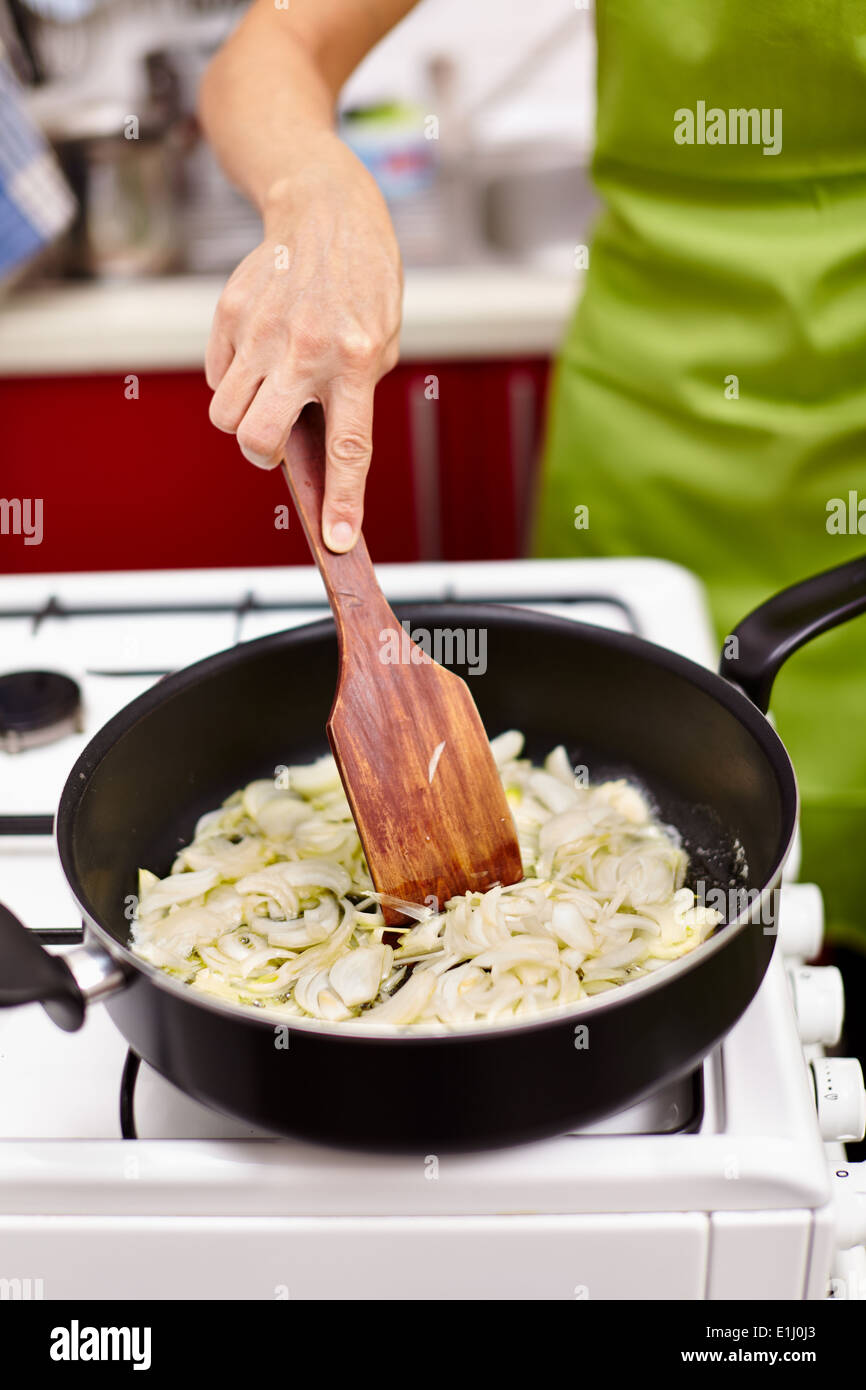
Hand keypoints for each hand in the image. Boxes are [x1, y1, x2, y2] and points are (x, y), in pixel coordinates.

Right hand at [205, 132, 402, 551]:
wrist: (325, 210)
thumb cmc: (362, 284)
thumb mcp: (380, 342)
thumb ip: (351, 397)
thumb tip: (315, 454)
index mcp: (355, 360)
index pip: (349, 447)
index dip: (344, 500)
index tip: (337, 540)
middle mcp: (306, 349)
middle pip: (258, 439)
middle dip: (264, 454)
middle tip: (278, 440)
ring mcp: (263, 331)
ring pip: (226, 415)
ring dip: (243, 420)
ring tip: (269, 393)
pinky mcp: (230, 313)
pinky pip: (217, 376)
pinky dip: (233, 380)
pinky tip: (259, 354)